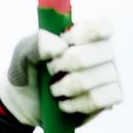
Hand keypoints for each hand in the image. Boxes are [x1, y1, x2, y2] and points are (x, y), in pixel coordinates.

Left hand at [0, 20, 121, 125]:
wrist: (23, 105)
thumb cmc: (29, 73)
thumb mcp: (23, 54)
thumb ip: (38, 43)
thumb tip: (61, 48)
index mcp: (85, 36)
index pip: (102, 26)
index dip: (85, 34)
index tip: (65, 43)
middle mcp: (102, 54)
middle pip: (102, 51)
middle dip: (69, 62)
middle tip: (51, 70)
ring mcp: (109, 76)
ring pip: (100, 76)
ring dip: (69, 86)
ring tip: (54, 90)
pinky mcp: (109, 99)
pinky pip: (101, 99)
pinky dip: (78, 103)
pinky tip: (64, 104)